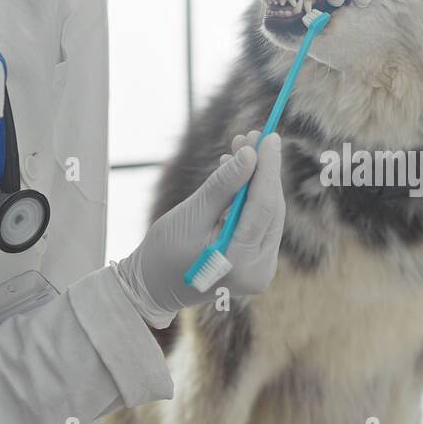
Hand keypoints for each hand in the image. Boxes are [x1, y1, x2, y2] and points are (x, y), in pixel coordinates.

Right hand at [115, 133, 284, 321]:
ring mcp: (261, 270)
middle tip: (253, 136)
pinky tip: (238, 173)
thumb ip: (222, 187)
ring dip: (255, 180)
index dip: (267, 168)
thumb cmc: (163, 254)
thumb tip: (250, 154)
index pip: (263, 207)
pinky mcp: (256, 264)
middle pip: (269, 210)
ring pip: (266, 214)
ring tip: (242, 147)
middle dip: (262, 170)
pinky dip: (249, 198)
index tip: (268, 137)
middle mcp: (259, 271)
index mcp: (240, 263)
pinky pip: (258, 223)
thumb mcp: (190, 216)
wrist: (153, 288)